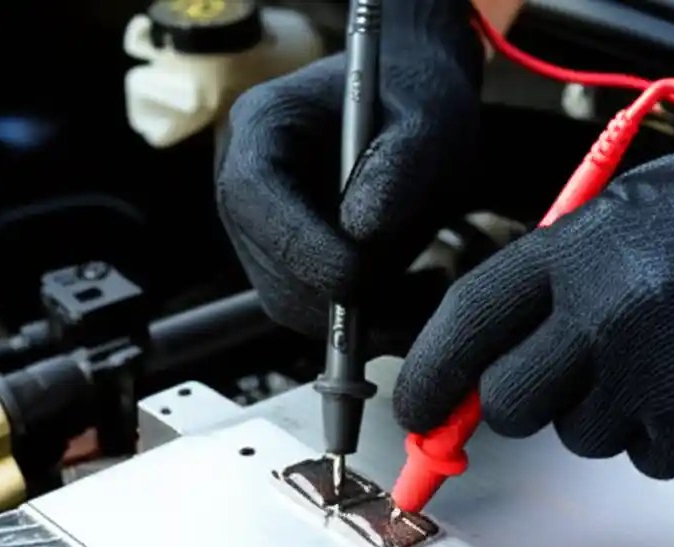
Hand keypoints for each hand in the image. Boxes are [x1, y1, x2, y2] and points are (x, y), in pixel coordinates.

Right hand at [216, 0, 481, 347]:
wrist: (417, 108)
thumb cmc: (419, 98)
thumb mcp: (429, 118)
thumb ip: (402, 166)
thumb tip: (361, 233)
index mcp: (260, 124)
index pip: (252, 197)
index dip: (302, 244)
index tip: (368, 270)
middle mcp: (241, 182)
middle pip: (269, 266)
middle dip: (343, 291)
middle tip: (424, 287)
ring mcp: (257, 230)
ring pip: (292, 303)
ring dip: (362, 314)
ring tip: (431, 287)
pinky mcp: (284, 264)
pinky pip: (315, 314)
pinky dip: (369, 320)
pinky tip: (418, 291)